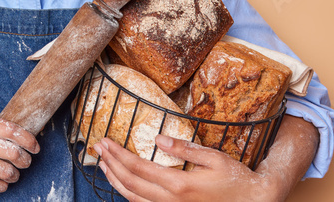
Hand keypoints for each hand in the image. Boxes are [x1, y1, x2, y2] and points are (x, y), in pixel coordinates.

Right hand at [0, 113, 39, 192]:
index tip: (35, 148)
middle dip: (23, 161)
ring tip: (12, 175)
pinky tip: (1, 183)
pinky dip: (1, 185)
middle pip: (11, 152)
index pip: (11, 130)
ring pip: (4, 170)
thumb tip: (28, 138)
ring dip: (13, 175)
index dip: (28, 140)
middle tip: (24, 163)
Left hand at [94, 134, 288, 201]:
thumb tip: (158, 138)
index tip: (105, 142)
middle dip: (111, 165)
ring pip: (134, 199)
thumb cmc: (235, 179)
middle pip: (130, 183)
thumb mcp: (214, 158)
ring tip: (104, 166)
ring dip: (115, 182)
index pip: (138, 167)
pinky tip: (123, 184)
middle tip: (98, 149)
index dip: (118, 154)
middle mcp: (172, 201)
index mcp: (179, 184)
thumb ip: (185, 148)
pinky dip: (129, 195)